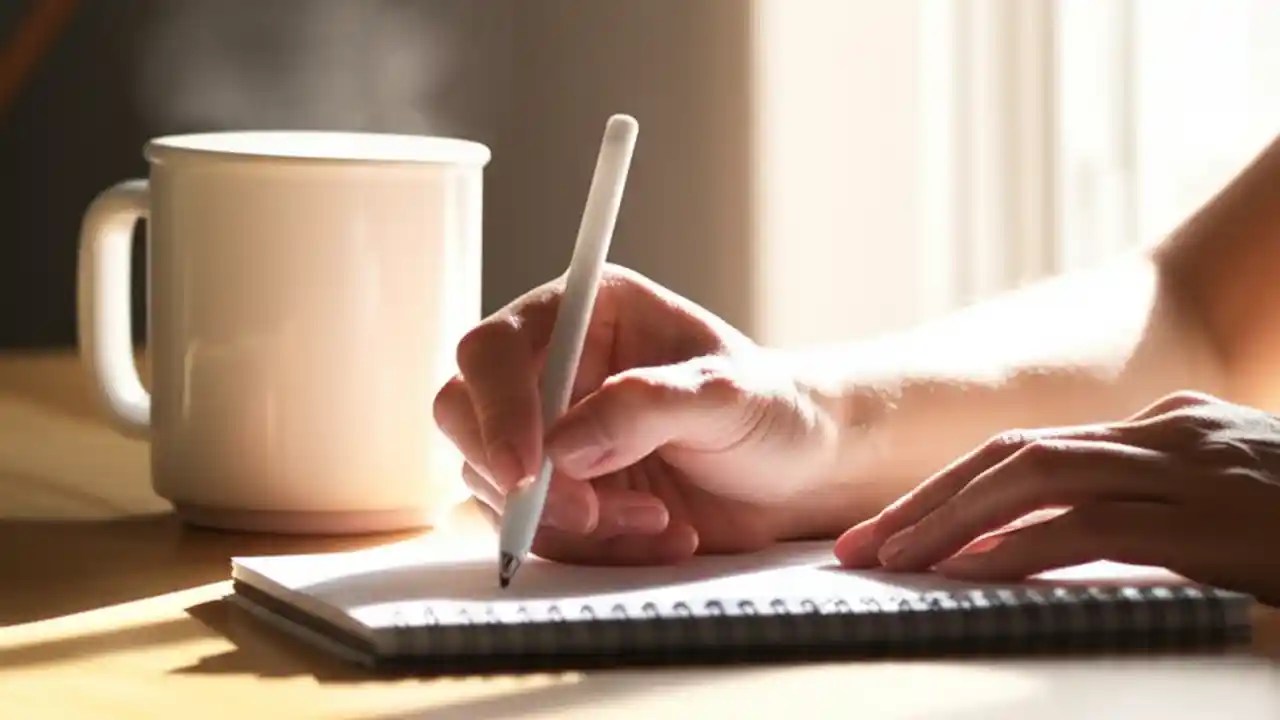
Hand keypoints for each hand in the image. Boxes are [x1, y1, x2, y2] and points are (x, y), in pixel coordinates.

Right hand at [433, 265, 847, 564]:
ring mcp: (550, 432)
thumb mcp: (727, 396)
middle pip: (465, 415)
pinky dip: (593, 548)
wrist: (799, 475)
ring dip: (573, 521)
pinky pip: (537, 530)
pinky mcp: (561, 491)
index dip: (497, 406)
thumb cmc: (773, 410)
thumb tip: (562, 446)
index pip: (495, 348)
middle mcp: (554, 367)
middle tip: (588, 514)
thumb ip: (646, 406)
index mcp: (587, 312)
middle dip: (521, 478)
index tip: (529, 469)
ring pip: (497, 485)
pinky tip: (661, 534)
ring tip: (658, 519)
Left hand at [834, 391, 1279, 604]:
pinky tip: (974, 573)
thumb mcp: (1231, 498)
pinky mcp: (1212, 524)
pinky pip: (1094, 530)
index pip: (1031, 450)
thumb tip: (1058, 537)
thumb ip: (1154, 504)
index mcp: (1165, 429)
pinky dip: (1023, 548)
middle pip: (1015, 455)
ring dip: (952, 522)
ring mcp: (1191, 473)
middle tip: (858, 547)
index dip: (952, 487)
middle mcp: (1167, 437)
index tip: (894, 527)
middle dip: (927, 501)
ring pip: (1037, 481)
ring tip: (891, 561)